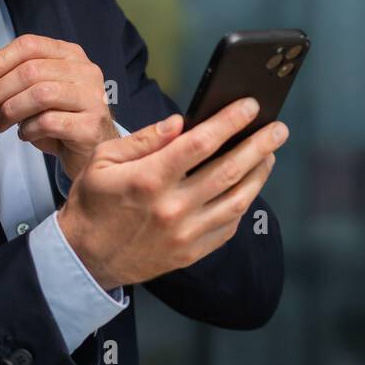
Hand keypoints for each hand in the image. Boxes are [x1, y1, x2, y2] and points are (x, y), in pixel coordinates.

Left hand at [0, 34, 119, 179]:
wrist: (89, 148)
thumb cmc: (60, 118)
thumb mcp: (32, 92)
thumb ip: (8, 79)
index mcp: (69, 55)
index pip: (30, 45)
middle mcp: (85, 71)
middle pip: (31, 71)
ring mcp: (92, 97)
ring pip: (40, 94)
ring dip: (10, 111)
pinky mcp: (90, 125)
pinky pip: (49, 122)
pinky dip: (28, 130)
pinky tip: (26, 134)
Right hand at [56, 97, 287, 290]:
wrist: (86, 259)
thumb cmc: (94, 202)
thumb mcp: (103, 161)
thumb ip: (144, 139)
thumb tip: (181, 122)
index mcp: (149, 179)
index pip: (201, 143)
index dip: (230, 121)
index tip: (250, 105)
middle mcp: (172, 208)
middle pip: (229, 170)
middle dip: (259, 144)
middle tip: (279, 128)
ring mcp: (185, 234)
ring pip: (238, 199)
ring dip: (259, 173)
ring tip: (270, 154)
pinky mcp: (191, 253)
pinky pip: (229, 225)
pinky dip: (244, 202)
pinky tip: (249, 185)